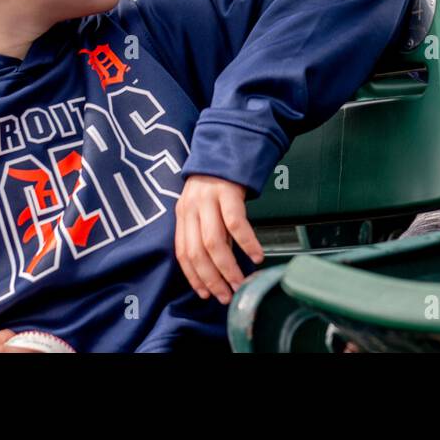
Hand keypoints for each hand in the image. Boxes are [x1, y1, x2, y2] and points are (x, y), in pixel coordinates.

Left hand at [175, 175, 263, 304]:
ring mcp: (208, 199)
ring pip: (214, 243)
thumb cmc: (217, 180)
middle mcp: (191, 207)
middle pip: (197, 252)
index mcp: (183, 213)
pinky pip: (236, 223)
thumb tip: (219, 264)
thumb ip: (208, 230)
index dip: (194, 277)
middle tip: (226, 296)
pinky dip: (247, 243)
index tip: (205, 295)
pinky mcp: (228, 191)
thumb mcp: (203, 205)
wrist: (228, 143)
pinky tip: (256, 256)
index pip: (183, 253)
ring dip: (227, 268)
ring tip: (241, 283)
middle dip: (212, 280)